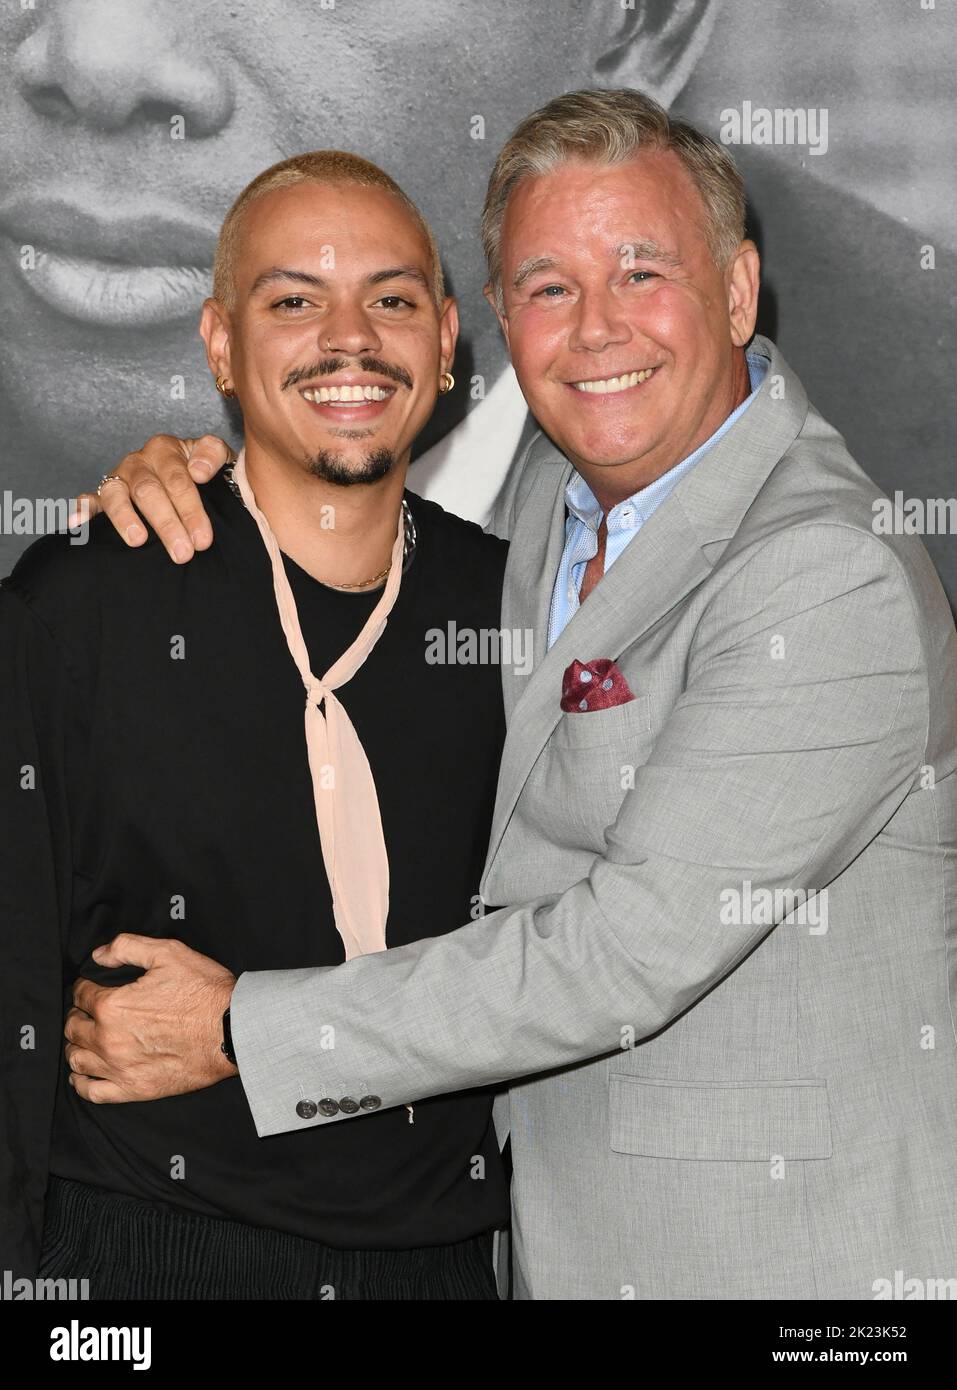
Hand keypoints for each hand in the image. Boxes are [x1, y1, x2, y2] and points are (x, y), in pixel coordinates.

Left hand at [64, 934, 237, 1102]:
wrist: (232, 1031)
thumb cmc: (205, 992)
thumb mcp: (169, 953)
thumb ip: (127, 947)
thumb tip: (99, 955)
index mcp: (113, 1006)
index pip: (81, 994)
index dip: (84, 986)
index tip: (92, 986)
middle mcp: (108, 1039)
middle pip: (74, 1027)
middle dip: (78, 1014)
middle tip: (88, 1010)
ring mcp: (119, 1068)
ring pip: (77, 1059)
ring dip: (76, 1045)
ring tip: (85, 1038)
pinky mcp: (133, 1089)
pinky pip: (92, 1091)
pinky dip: (81, 1082)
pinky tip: (83, 1073)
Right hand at [69, 434, 233, 562]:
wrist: (195, 479)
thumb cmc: (207, 475)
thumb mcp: (220, 459)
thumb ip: (214, 456)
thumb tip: (198, 472)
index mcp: (166, 450)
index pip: (178, 480)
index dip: (191, 510)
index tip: (203, 539)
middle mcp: (139, 462)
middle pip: (149, 491)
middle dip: (167, 523)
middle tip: (183, 552)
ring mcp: (119, 478)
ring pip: (116, 495)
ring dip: (125, 518)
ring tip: (138, 540)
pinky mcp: (102, 495)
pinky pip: (89, 500)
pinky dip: (82, 510)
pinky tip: (78, 524)